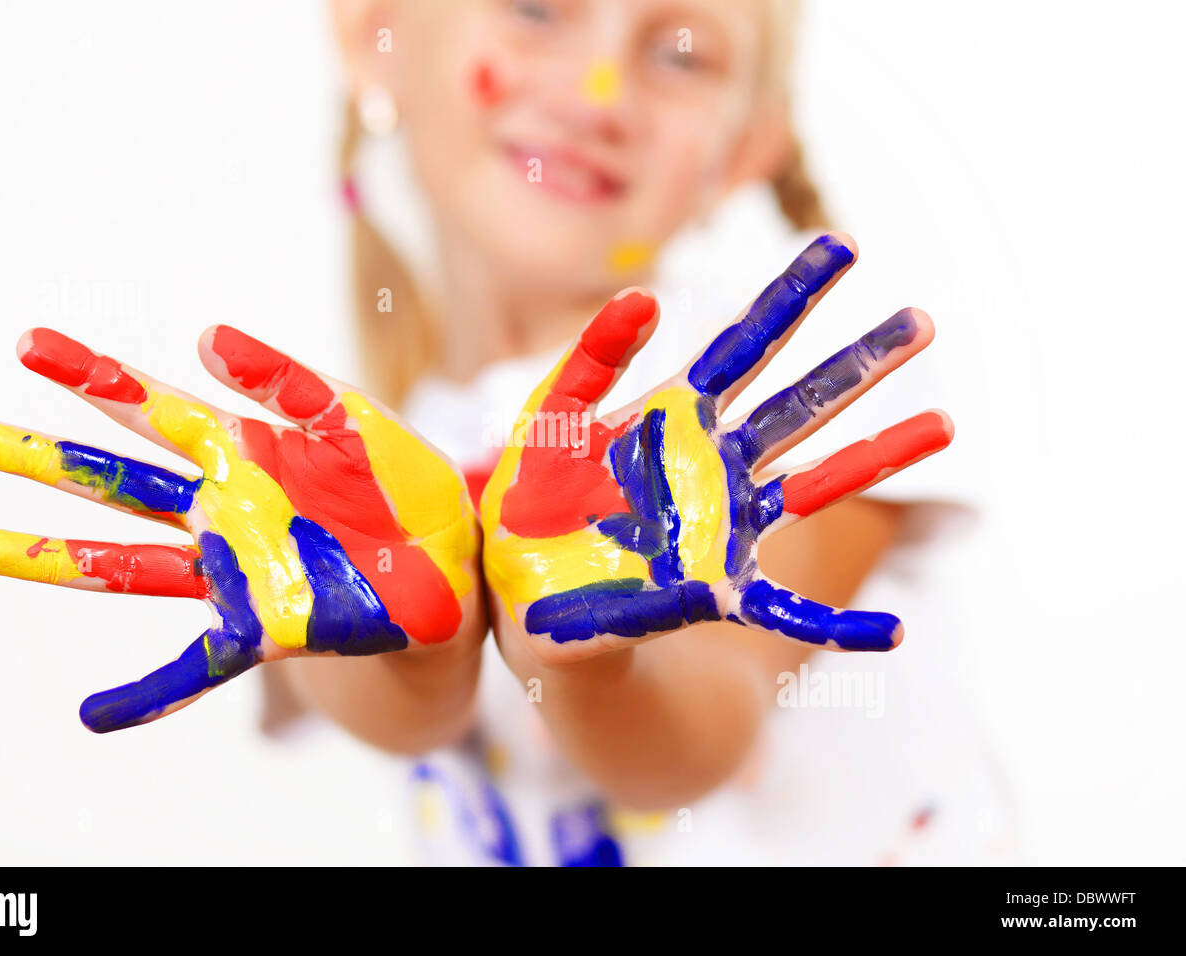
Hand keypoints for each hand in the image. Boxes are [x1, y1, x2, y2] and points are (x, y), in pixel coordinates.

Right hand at [0, 327, 479, 730]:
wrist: (454, 566)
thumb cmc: (407, 486)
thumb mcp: (353, 418)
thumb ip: (284, 381)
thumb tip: (203, 335)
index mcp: (248, 450)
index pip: (155, 406)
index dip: (92, 375)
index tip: (29, 345)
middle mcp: (226, 509)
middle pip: (121, 480)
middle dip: (51, 459)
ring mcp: (236, 570)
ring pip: (132, 564)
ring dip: (63, 559)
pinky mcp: (264, 628)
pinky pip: (195, 665)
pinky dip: (147, 693)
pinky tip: (97, 716)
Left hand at [480, 232, 951, 661]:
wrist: (520, 598)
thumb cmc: (529, 508)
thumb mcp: (545, 426)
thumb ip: (589, 365)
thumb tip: (648, 298)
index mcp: (673, 417)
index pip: (744, 343)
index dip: (793, 295)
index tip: (844, 245)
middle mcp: (714, 464)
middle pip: (800, 401)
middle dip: (858, 362)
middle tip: (922, 320)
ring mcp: (725, 524)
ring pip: (817, 483)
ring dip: (879, 455)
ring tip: (944, 422)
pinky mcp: (717, 589)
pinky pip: (788, 609)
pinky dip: (842, 626)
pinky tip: (893, 635)